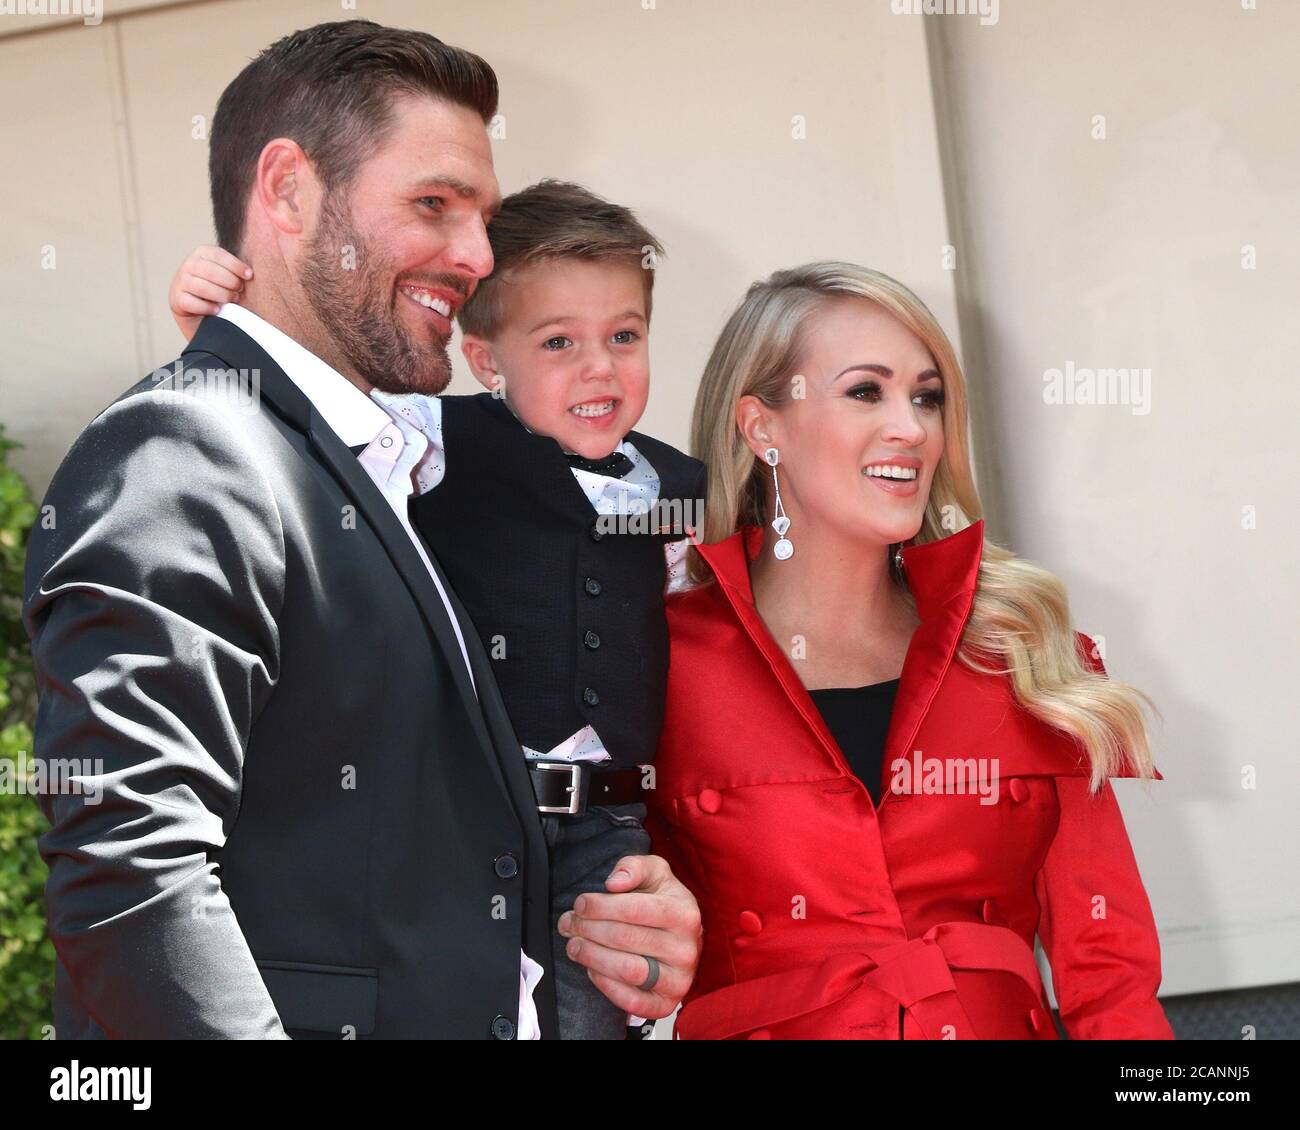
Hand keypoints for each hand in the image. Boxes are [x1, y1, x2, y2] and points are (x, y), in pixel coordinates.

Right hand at [168, 245, 251, 341]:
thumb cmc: (221, 290)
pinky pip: (191, 303)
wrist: (201, 312)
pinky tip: (217, 310)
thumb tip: (252, 273)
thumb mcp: (228, 276)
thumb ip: (237, 270)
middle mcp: (189, 265)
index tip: (249, 276)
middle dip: (229, 282)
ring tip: (232, 300)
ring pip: (200, 286)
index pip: (218, 255)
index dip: (235, 265)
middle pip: (210, 271)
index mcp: (203, 253)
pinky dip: (206, 307)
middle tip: (239, 291)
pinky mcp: (177, 300)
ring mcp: (180, 282)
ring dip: (221, 295)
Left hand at [556, 854, 701, 1019]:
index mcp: (684, 912)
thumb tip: (614, 883)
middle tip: (568, 923)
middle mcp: (686, 948)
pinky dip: (606, 986)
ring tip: (574, 945)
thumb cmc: (664, 901)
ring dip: (592, 957)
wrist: (682, 938)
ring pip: (628, 971)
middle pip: (625, 938)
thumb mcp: (655, 872)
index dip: (600, 906)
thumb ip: (634, 867)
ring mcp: (679, 979)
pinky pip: (632, 1002)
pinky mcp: (665, 1004)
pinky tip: (591, 969)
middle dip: (588, 929)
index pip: (634, 909)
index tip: (579, 904)